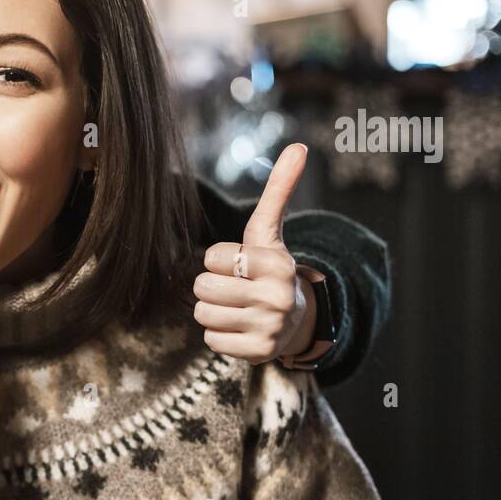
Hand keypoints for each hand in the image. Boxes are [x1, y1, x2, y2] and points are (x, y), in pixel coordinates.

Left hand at [194, 142, 316, 363]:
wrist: (297, 319)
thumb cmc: (270, 269)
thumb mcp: (271, 232)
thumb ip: (278, 191)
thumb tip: (298, 147)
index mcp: (276, 264)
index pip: (212, 257)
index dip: (218, 260)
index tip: (240, 266)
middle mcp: (276, 297)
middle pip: (202, 286)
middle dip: (212, 286)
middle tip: (235, 288)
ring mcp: (269, 327)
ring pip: (203, 313)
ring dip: (213, 310)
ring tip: (236, 307)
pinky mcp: (257, 353)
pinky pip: (210, 339)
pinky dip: (219, 334)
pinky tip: (240, 327)